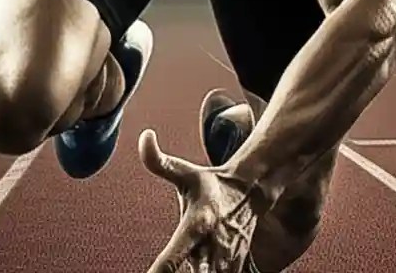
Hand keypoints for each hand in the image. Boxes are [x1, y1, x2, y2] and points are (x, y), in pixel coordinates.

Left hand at [140, 129, 258, 272]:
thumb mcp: (185, 172)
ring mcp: (225, 263)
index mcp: (196, 225)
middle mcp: (212, 248)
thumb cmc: (210, 184)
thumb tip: (144, 136)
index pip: (173, 257)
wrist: (251, 192)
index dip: (161, 272)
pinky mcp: (234, 270)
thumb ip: (159, 160)